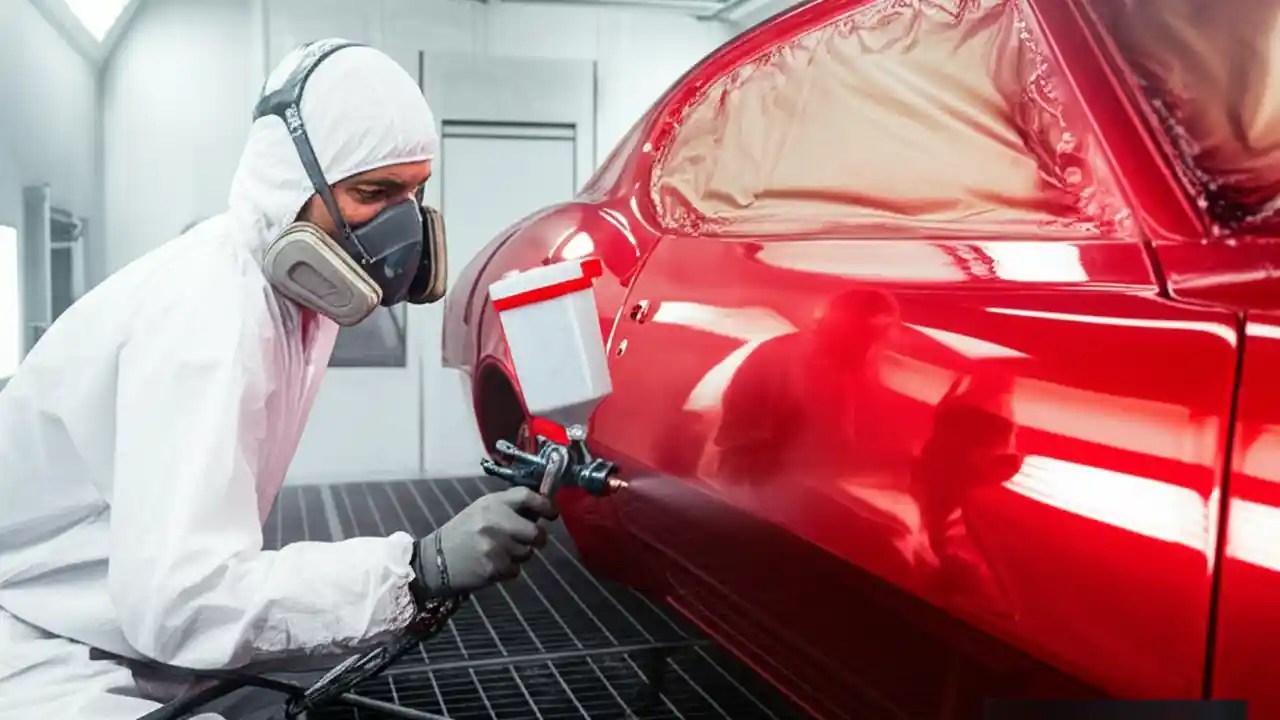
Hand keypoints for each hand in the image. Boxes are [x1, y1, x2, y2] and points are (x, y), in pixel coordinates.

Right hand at [411, 487, 557, 598]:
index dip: (546, 505)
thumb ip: (509, 508)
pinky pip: (516, 570)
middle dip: (539, 538)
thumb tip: (541, 510)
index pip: (527, 496)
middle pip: (536, 532)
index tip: (552, 513)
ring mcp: (495, 546)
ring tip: (502, 552)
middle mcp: (495, 522)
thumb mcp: (482, 511)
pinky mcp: (493, 568)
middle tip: (534, 540)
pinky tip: (493, 564)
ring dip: (521, 555)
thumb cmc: (463, 532)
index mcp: (492, 503)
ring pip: (528, 553)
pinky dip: (509, 570)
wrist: (434, 560)